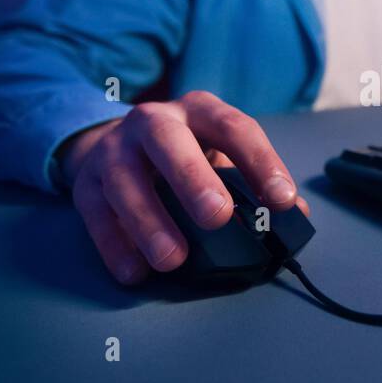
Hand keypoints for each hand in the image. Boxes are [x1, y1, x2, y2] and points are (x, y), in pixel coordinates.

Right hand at [58, 90, 308, 284]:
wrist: (114, 144)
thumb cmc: (184, 156)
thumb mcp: (220, 156)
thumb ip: (255, 183)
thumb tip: (296, 215)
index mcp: (198, 111)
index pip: (235, 127)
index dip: (261, 162)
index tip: (282, 201)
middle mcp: (153, 121)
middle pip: (168, 142)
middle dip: (192, 178)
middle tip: (217, 218)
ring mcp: (114, 149)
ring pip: (124, 180)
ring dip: (149, 221)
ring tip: (173, 260)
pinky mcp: (85, 182)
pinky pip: (95, 214)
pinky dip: (114, 245)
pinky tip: (135, 271)